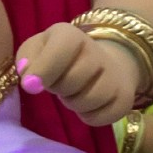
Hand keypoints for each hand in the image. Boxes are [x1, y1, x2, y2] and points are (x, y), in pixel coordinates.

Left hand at [17, 20, 151, 125]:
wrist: (100, 64)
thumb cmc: (58, 58)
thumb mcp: (37, 49)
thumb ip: (27, 58)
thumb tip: (28, 76)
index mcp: (71, 35)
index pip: (62, 49)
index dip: (44, 69)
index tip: (30, 86)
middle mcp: (97, 51)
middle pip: (72, 81)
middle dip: (58, 88)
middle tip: (59, 83)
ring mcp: (114, 75)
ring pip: (87, 101)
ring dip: (73, 103)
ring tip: (73, 92)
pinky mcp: (125, 98)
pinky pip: (100, 117)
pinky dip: (88, 116)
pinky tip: (88, 104)